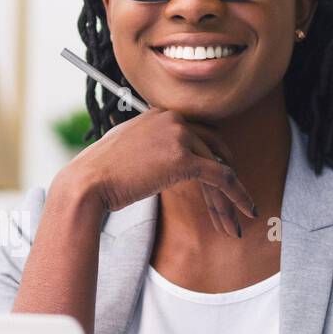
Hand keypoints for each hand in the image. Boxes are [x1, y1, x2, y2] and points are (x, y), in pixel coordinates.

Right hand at [60, 108, 256, 238]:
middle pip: (214, 146)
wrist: (87, 182)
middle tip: (234, 202)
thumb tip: (159, 160)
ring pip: (219, 165)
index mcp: (160, 113)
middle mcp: (173, 118)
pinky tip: (245, 211)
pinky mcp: (185, 159)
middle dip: (227, 173)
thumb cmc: (98, 172)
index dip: (212, 156)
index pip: (198, 132)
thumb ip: (147, 144)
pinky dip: (238, 195)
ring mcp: (180, 136)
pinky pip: (222, 177)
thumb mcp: (124, 147)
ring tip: (237, 220)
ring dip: (230, 196)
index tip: (218, 178)